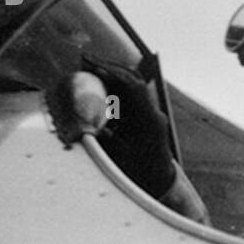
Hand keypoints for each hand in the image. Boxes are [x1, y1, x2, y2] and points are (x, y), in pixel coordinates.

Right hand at [78, 55, 176, 199]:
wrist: (160, 183)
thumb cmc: (140, 175)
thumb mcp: (118, 159)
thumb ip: (103, 141)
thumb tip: (83, 125)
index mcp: (150, 121)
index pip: (132, 87)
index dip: (112, 74)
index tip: (92, 66)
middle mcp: (154, 113)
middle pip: (134, 81)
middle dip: (111, 68)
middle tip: (87, 60)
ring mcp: (153, 114)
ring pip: (134, 85)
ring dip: (114, 75)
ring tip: (91, 66)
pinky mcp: (148, 117)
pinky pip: (133, 96)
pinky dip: (117, 87)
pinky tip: (100, 83)